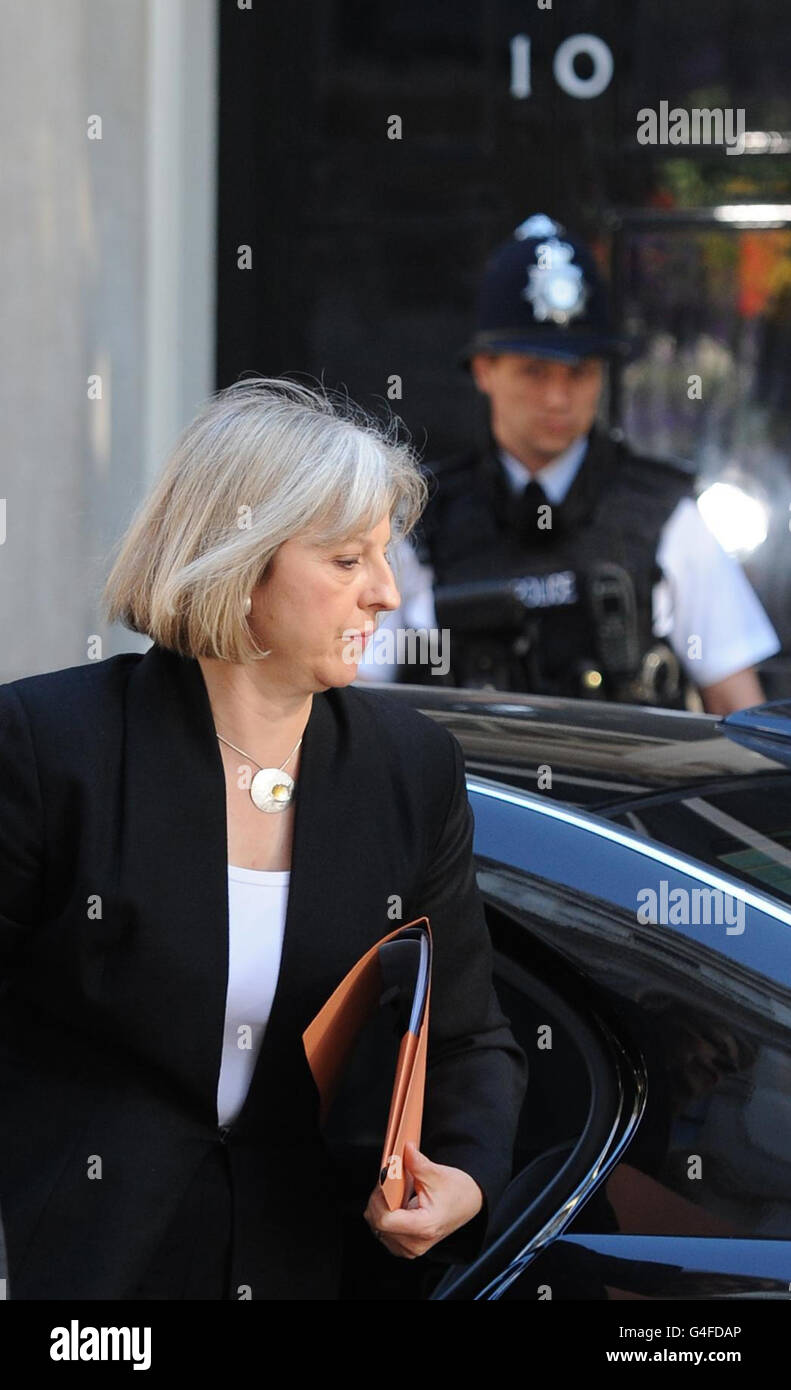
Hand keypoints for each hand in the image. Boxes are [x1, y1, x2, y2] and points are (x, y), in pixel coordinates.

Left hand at [363, 1139, 483, 1258]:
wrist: (469, 1203)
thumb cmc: (458, 1192)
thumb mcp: (438, 1173)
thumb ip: (417, 1162)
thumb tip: (403, 1150)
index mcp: (424, 1227)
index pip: (384, 1220)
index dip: (379, 1198)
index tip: (384, 1180)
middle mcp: (415, 1244)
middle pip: (378, 1223)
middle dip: (379, 1199)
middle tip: (388, 1181)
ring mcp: (410, 1248)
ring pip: (377, 1227)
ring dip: (381, 1207)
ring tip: (395, 1193)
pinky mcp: (405, 1246)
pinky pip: (383, 1231)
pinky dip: (385, 1215)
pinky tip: (396, 1204)